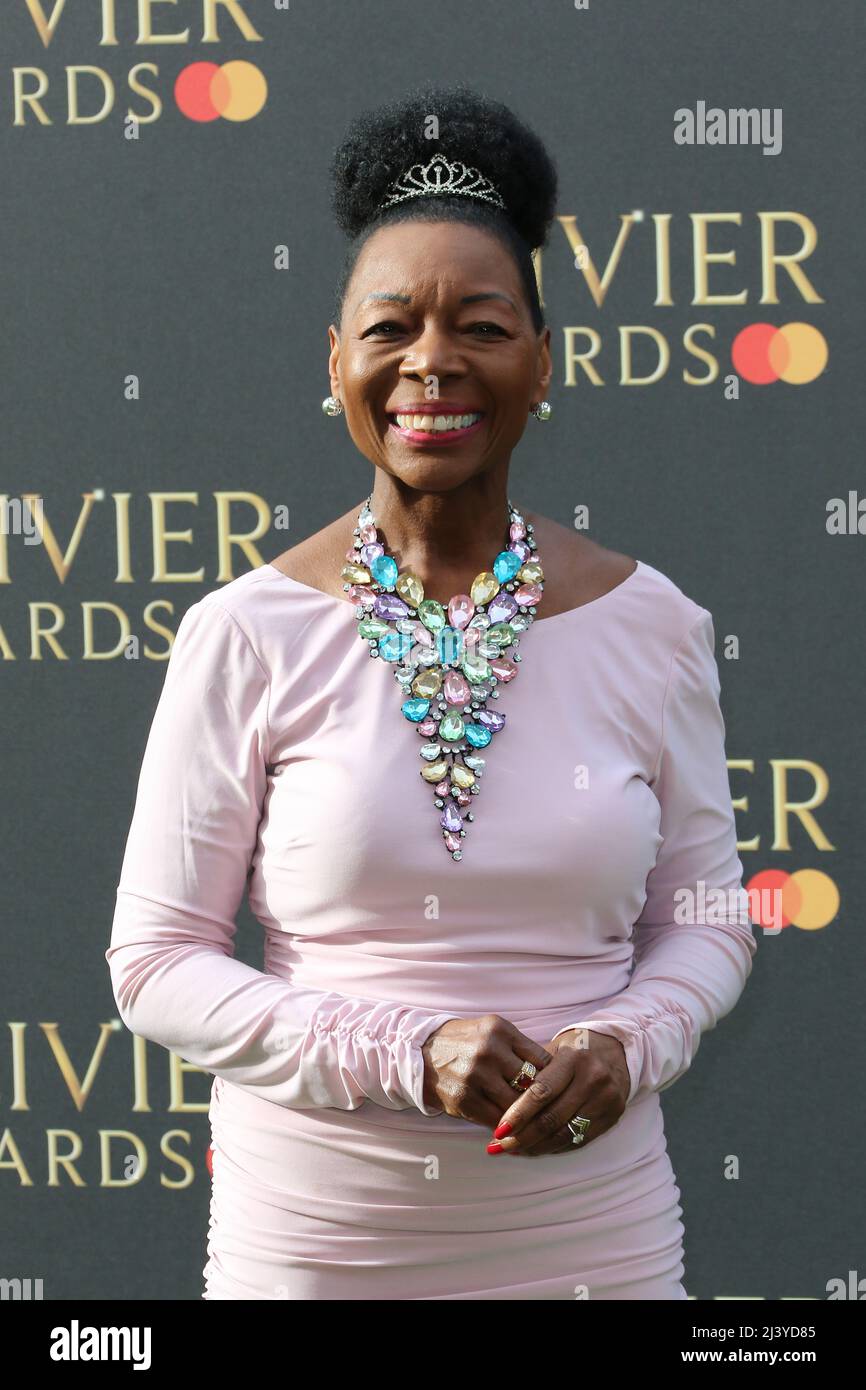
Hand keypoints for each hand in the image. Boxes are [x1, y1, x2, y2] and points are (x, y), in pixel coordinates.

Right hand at [421, 1015, 553, 1127]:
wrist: (420, 1051)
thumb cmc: (465, 1042)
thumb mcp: (492, 1031)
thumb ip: (520, 1047)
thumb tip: (555, 1073)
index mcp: (500, 1030)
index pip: (542, 1059)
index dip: (553, 1077)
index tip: (558, 1089)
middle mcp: (488, 1051)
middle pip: (532, 1085)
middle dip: (541, 1101)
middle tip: (551, 1111)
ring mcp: (475, 1076)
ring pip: (516, 1106)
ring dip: (524, 1117)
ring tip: (532, 1122)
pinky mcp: (464, 1099)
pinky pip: (495, 1119)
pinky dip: (505, 1125)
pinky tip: (510, 1127)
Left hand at [486, 1028, 630, 1156]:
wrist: (615, 1054)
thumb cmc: (573, 1052)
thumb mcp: (552, 1052)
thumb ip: (530, 1075)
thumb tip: (496, 1103)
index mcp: (574, 1059)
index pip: (542, 1092)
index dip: (518, 1114)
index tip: (498, 1129)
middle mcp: (593, 1079)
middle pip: (552, 1118)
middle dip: (522, 1136)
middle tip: (499, 1146)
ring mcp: (605, 1100)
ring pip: (564, 1134)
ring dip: (534, 1147)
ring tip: (512, 1150)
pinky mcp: (611, 1118)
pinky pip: (577, 1141)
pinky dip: (553, 1148)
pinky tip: (535, 1149)